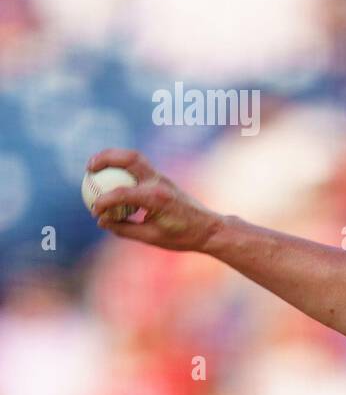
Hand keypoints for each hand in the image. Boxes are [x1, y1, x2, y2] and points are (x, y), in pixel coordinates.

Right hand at [86, 149, 223, 252]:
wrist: (208, 228)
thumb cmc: (182, 236)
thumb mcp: (151, 237)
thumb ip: (124, 229)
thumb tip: (101, 221)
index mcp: (157, 199)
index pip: (122, 194)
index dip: (103, 202)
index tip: (94, 211)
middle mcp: (159, 183)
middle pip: (130, 158)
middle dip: (105, 158)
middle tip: (89, 168)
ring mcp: (162, 178)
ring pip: (135, 157)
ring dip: (113, 157)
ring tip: (94, 166)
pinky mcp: (162, 179)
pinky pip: (138, 167)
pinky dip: (122, 167)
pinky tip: (109, 176)